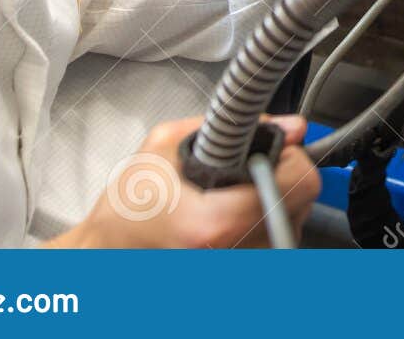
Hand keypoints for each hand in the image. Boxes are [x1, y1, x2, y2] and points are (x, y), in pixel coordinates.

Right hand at [50, 116, 320, 248]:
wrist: (103, 251)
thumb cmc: (126, 204)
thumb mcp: (166, 143)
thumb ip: (235, 128)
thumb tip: (291, 126)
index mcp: (211, 224)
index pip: (298, 185)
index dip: (292, 158)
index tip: (276, 150)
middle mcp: (229, 256)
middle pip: (301, 207)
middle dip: (285, 180)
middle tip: (253, 170)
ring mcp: (235, 273)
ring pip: (292, 229)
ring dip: (278, 205)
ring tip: (240, 195)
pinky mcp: (236, 278)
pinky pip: (273, 248)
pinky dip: (266, 228)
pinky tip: (239, 217)